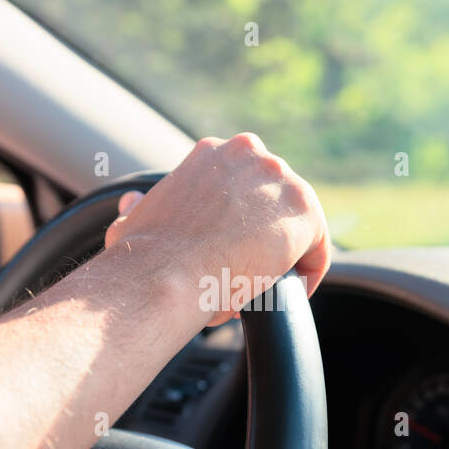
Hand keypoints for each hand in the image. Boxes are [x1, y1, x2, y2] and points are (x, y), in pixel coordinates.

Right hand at [104, 133, 331, 326]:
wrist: (165, 274)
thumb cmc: (144, 257)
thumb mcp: (135, 221)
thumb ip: (140, 209)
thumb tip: (131, 203)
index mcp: (212, 152)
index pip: (244, 186)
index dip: (239, 225)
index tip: (228, 252)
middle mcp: (249, 153)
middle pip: (273, 202)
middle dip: (262, 239)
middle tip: (244, 275)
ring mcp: (280, 178)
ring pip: (296, 225)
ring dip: (283, 259)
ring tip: (259, 289)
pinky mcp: (305, 211)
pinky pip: (317, 250)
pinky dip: (306, 276)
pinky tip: (280, 296)